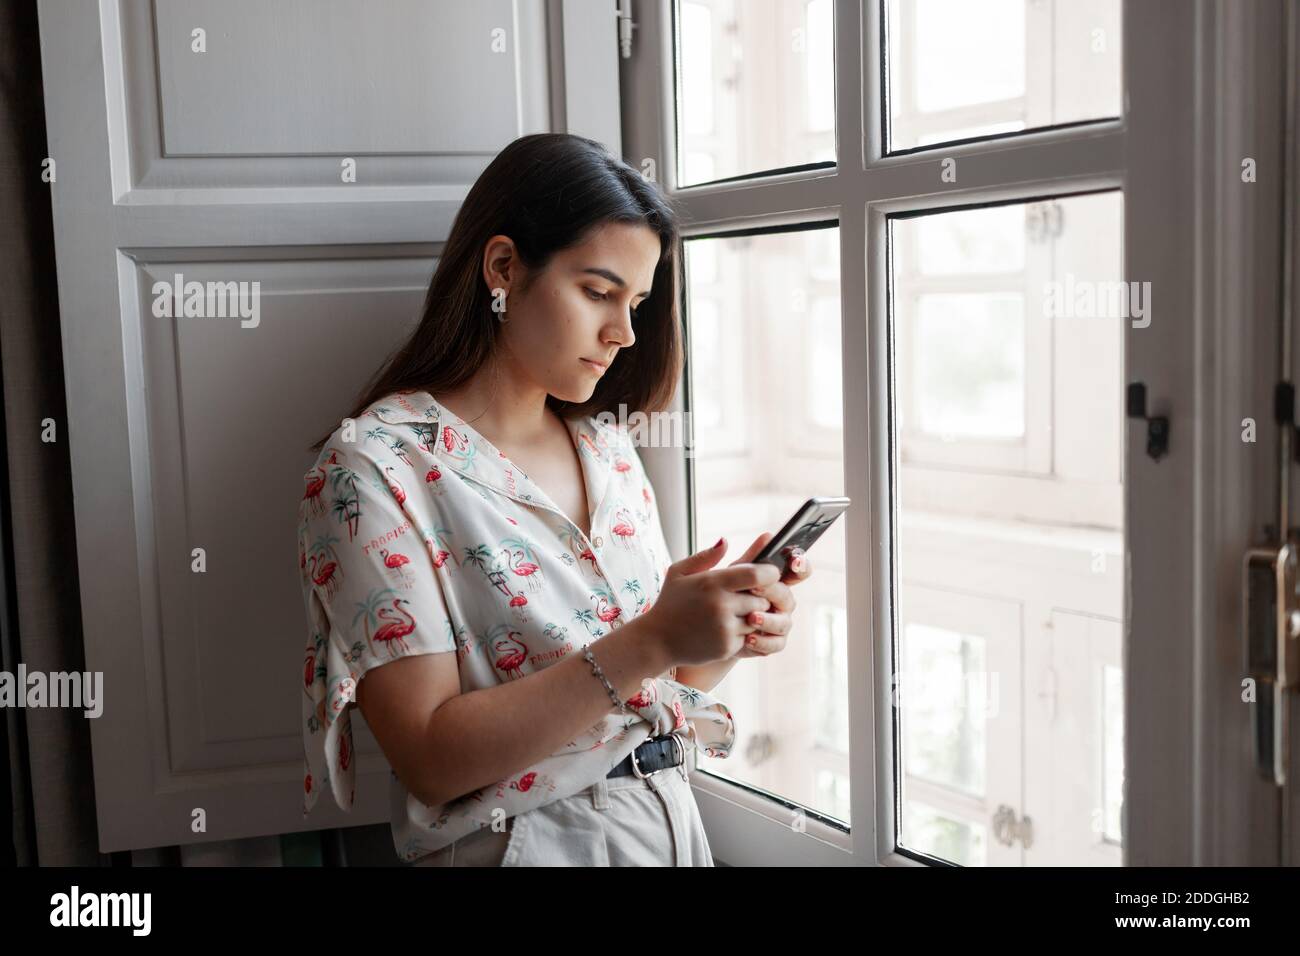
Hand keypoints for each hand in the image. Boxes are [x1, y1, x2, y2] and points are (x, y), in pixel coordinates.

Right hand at [641, 537, 781, 666]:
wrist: (657, 640)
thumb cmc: (670, 603)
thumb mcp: (679, 573)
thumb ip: (705, 556)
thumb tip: (726, 541)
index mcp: (712, 583)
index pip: (757, 575)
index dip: (769, 574)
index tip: (768, 574)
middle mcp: (721, 605)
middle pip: (763, 598)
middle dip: (760, 597)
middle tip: (750, 595)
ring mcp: (725, 628)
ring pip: (758, 619)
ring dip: (754, 616)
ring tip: (738, 612)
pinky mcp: (727, 647)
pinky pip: (750, 637)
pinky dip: (744, 633)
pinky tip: (728, 628)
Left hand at [729, 532, 812, 659]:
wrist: (706, 629)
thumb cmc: (720, 596)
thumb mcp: (731, 575)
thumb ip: (750, 558)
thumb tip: (767, 535)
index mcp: (775, 581)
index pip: (798, 570)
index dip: (800, 565)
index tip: (793, 561)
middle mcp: (782, 601)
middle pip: (787, 596)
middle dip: (773, 592)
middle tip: (755, 589)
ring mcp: (779, 623)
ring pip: (783, 622)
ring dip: (768, 620)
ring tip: (750, 618)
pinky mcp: (772, 643)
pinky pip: (775, 644)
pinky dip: (763, 642)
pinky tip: (749, 638)